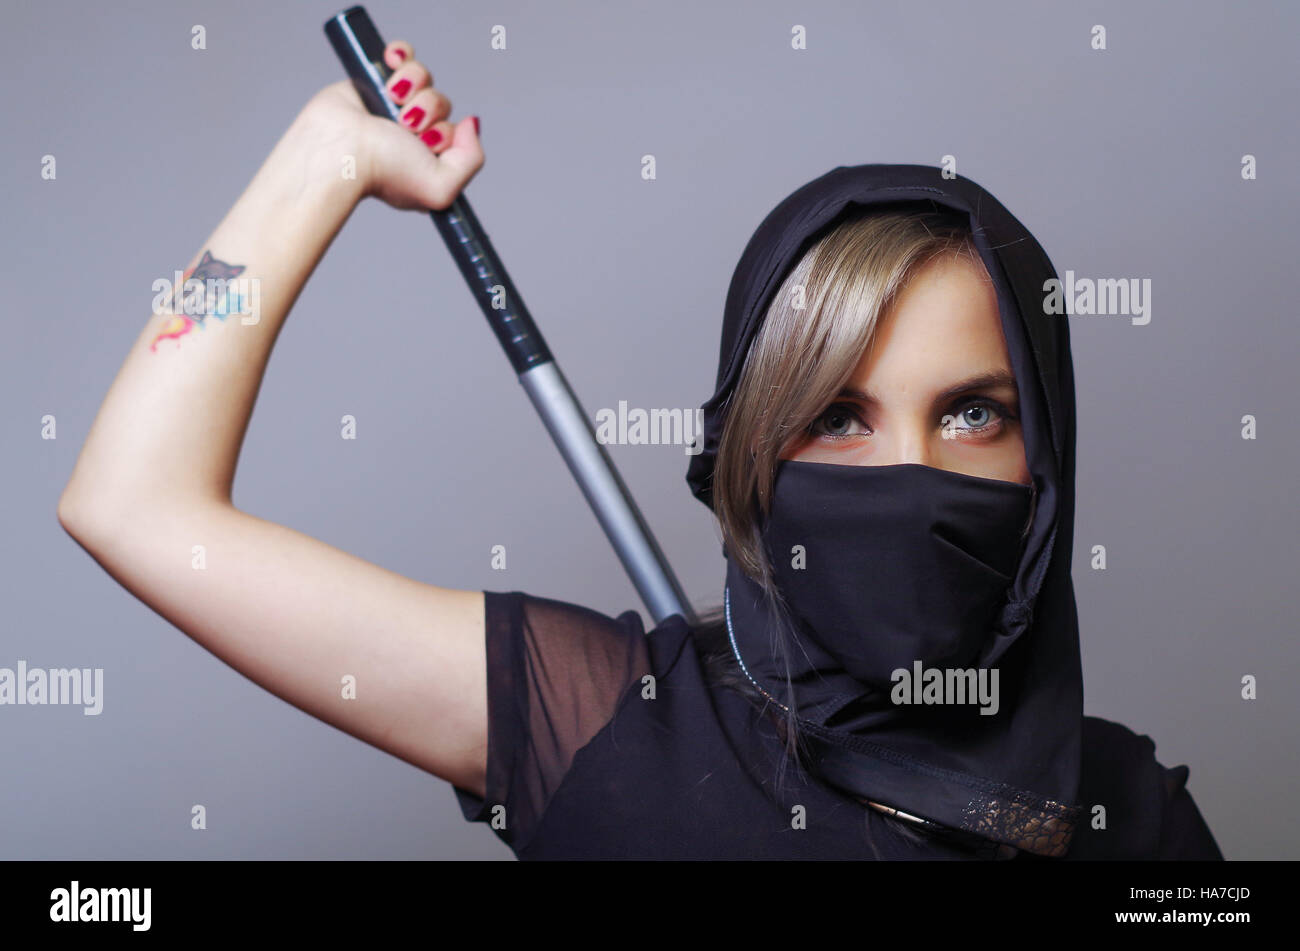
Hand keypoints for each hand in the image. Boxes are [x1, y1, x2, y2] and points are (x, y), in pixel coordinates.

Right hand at [294, 39, 483, 211]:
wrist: (341, 149)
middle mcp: (409, 132)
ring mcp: (391, 105)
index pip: (455, 132)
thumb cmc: (384, 172)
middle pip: (440, 102)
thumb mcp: (442, 188)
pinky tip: (394, 62)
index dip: (445, 132)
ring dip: (413, 84)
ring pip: (423, 77)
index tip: (427, 143)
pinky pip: (401, 56)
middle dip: (428, 109)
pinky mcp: (372, 81)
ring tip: (393, 98)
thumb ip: (472, 160)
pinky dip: (402, 54)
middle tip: (406, 125)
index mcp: (425, 157)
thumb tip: (471, 123)